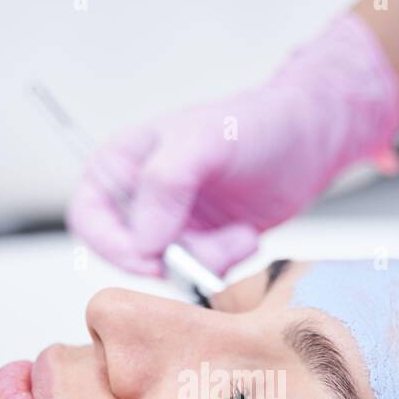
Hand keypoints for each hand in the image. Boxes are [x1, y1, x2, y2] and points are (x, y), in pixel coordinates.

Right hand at [67, 13, 398, 276]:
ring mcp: (171, 224)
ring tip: (241, 233)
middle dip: (174, 259)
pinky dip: (225, 263)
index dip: (114, 246)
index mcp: (121, 164)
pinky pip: (198, 274)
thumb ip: (167, 183)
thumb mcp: (206, 141)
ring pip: (168, 270)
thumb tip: (142, 240)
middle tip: (210, 252)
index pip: (89, 218)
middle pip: (129, 253)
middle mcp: (140, 198)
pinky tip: (247, 236)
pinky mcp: (201, 245)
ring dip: (208, 261)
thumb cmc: (256, 124)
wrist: (309, 140)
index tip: (153, 260)